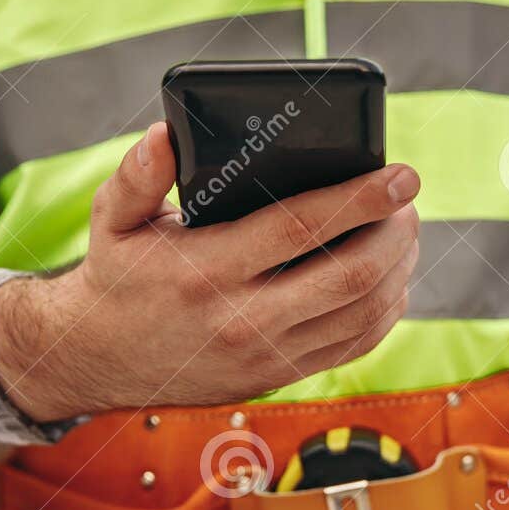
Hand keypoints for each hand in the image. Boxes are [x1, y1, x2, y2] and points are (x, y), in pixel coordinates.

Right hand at [0, 122, 419, 420]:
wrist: (99, 357)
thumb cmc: (118, 274)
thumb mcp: (113, 219)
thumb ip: (138, 174)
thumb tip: (165, 134)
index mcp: (207, 272)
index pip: (301, 228)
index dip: (360, 199)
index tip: (401, 175)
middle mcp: (243, 321)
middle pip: (350, 276)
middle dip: (395, 232)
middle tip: (409, 199)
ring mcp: (268, 356)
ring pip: (363, 314)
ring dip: (400, 269)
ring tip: (406, 230)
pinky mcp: (280, 375)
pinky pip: (354, 345)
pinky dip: (386, 309)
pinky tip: (392, 277)